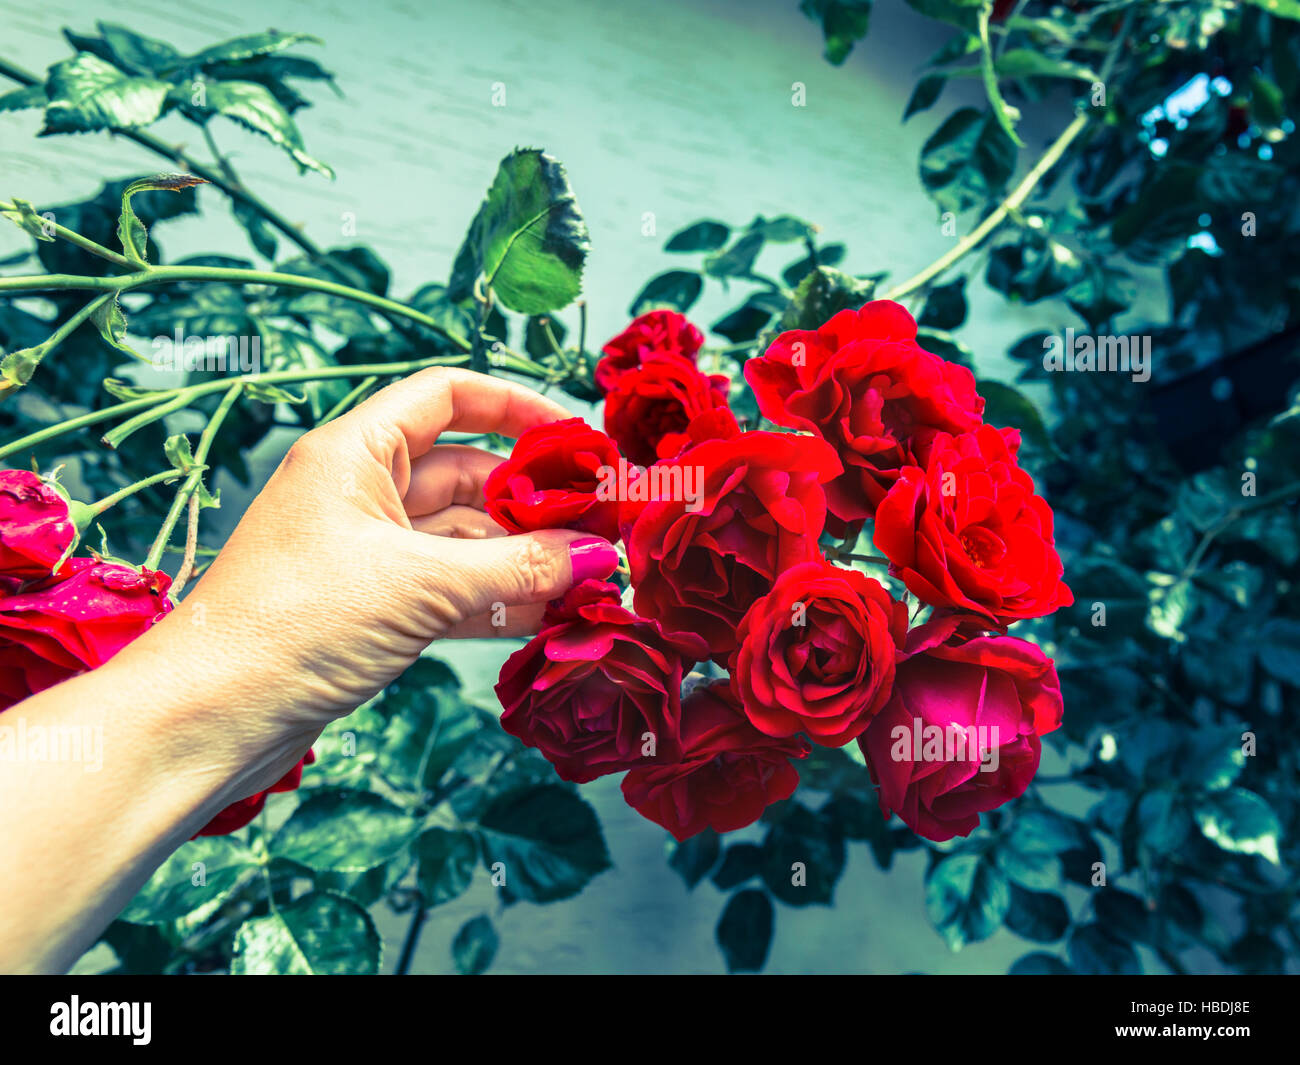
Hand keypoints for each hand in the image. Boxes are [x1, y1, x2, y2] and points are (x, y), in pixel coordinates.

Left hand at [109, 367, 617, 799]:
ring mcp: (366, 552)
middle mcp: (360, 491)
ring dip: (520, 558)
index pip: (447, 396)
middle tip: (599, 525)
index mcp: (356, 453)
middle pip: (465, 474)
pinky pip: (448, 588)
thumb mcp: (420, 586)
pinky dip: (493, 600)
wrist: (211, 717)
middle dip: (532, 500)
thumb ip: (518, 568)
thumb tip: (598, 556)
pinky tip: (543, 617)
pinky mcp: (370, 606)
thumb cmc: (294, 625)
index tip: (575, 436)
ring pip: (462, 539)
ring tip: (586, 579)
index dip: (516, 407)